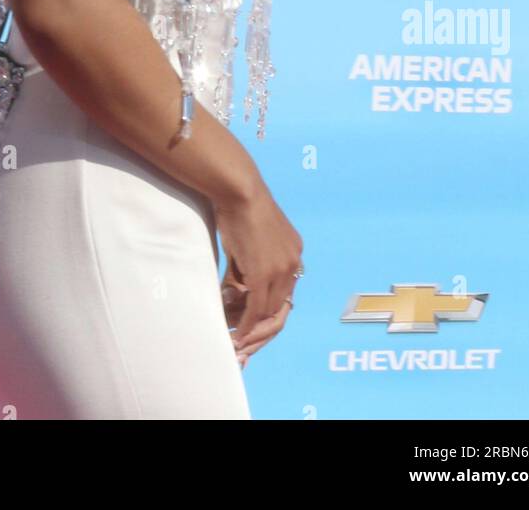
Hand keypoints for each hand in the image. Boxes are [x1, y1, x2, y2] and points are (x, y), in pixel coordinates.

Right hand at [215, 182, 302, 364]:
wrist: (239, 189)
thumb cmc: (239, 207)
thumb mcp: (251, 241)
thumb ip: (249, 267)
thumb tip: (234, 293)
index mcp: (294, 252)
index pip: (286, 292)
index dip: (270, 310)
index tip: (253, 321)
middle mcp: (293, 262)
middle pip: (281, 306)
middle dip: (262, 325)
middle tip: (245, 338)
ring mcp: (281, 269)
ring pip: (269, 310)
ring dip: (253, 327)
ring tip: (238, 337)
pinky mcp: (264, 273)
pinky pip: (257, 307)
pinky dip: (248, 324)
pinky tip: (237, 334)